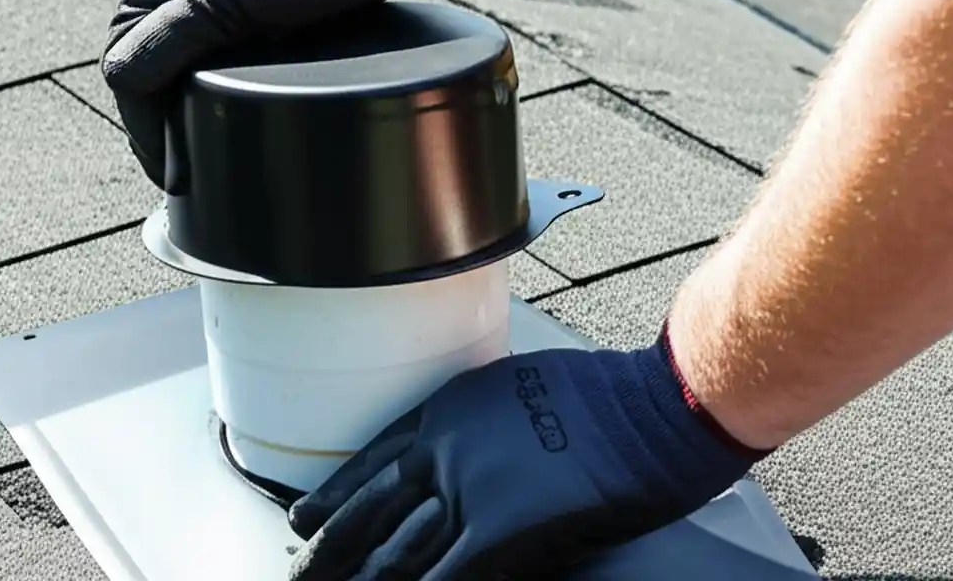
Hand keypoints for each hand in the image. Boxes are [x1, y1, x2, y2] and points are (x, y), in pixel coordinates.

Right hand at [101, 0, 440, 188]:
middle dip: (162, 130)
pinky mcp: (252, 25)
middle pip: (150, 81)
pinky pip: (222, 73)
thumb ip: (172, 39)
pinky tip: (236, 129)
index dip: (145, 130)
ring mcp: (214, 12)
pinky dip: (221, 104)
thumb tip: (123, 83)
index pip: (125, 73)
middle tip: (185, 179)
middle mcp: (177, 0)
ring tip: (207, 163)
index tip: (172, 176)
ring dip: (190, 119)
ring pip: (185, 81)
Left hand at [286, 332, 766, 579]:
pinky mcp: (499, 531)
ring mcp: (467, 490)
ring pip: (393, 549)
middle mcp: (443, 449)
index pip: (370, 460)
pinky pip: (442, 577)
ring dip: (359, 578)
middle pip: (367, 509)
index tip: (305, 516)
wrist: (654, 403)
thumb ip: (479, 428)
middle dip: (327, 547)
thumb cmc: (606, 392)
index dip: (334, 495)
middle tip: (298, 571)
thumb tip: (460, 460)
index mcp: (445, 411)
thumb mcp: (520, 390)